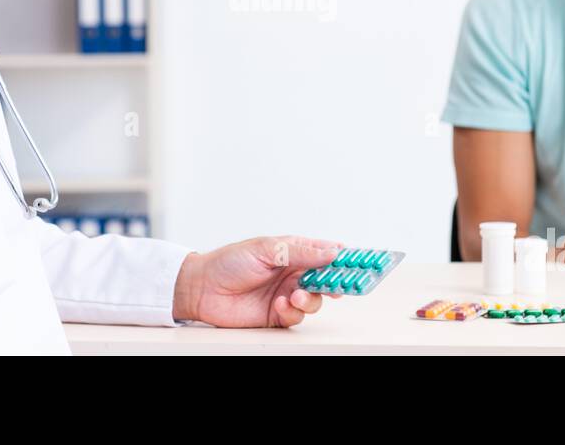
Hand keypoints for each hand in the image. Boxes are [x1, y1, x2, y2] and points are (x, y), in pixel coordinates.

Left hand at [172, 236, 343, 327]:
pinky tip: (281, 304)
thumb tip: (332, 251)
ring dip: (309, 298)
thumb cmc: (229, 262)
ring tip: (295, 295)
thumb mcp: (267, 248)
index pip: (326, 253)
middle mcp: (293, 273)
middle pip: (327, 279)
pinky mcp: (277, 315)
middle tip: (340, 285)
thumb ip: (301, 251)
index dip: (345, 258)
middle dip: (336, 282)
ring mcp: (287, 294)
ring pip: (314, 300)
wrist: (201, 288)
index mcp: (294, 252)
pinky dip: (292, 311)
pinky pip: (296, 316)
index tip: (363, 261)